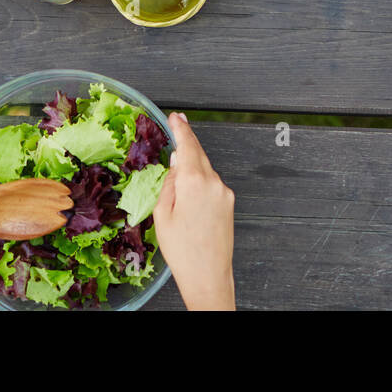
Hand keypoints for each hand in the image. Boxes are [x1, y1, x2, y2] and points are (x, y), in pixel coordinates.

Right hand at [152, 112, 234, 310]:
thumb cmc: (182, 251)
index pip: (187, 145)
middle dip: (187, 140)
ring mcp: (224, 192)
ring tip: (177, 169)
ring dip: (193, 163)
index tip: (176, 116)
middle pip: (198, 153)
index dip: (181, 128)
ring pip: (206, 169)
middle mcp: (213, 182)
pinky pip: (212, 183)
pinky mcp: (229, 202)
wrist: (208, 275)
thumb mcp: (162, 214)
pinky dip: (201, 180)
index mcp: (193, 182)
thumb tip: (175, 163)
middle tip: (177, 125)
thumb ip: (168, 182)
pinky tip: (190, 192)